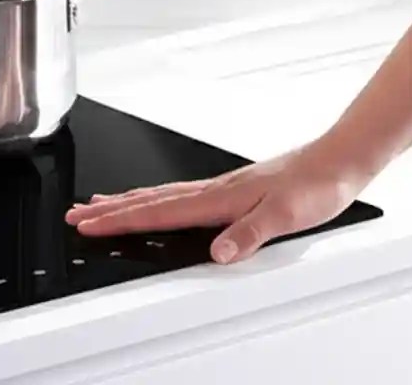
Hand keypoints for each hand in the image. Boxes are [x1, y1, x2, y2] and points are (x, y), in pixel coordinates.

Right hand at [64, 140, 376, 263]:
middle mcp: (212, 191)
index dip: (119, 220)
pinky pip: (175, 195)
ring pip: (157, 195)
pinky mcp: (227, 189)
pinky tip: (149, 201)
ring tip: (95, 204)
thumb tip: (218, 252)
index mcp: (218, 199)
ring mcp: (217, 188)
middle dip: (108, 210)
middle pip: (147, 201)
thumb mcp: (287, 215)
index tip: (89, 225)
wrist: (336, 160)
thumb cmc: (315, 185)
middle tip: (75, 215)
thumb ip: (249, 233)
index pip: (158, 212)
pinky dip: (151, 198)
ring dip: (123, 201)